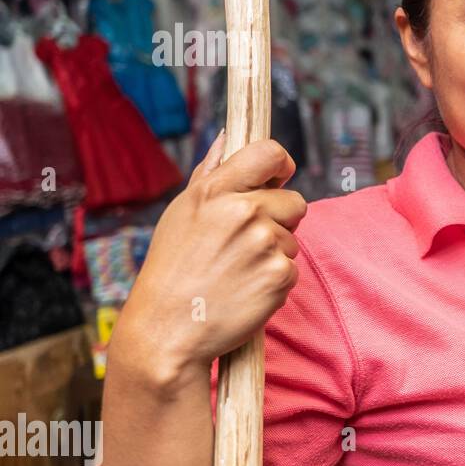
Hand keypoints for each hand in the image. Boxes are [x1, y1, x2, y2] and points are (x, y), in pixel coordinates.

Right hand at [110, 132, 307, 392]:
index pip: (269, 152)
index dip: (281, 165)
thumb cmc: (172, 269)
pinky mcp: (279, 274)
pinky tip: (245, 291)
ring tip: (237, 272)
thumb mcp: (182, 214)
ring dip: (274, 254)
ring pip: (292, 239)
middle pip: (294, 202)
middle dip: (279, 221)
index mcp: (215, 190)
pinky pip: (292, 270)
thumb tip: (229, 135)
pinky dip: (275, 282)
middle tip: (244, 246)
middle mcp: (242, 210)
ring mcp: (264, 242)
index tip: (279, 178)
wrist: (168, 330)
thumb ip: (211, 173)